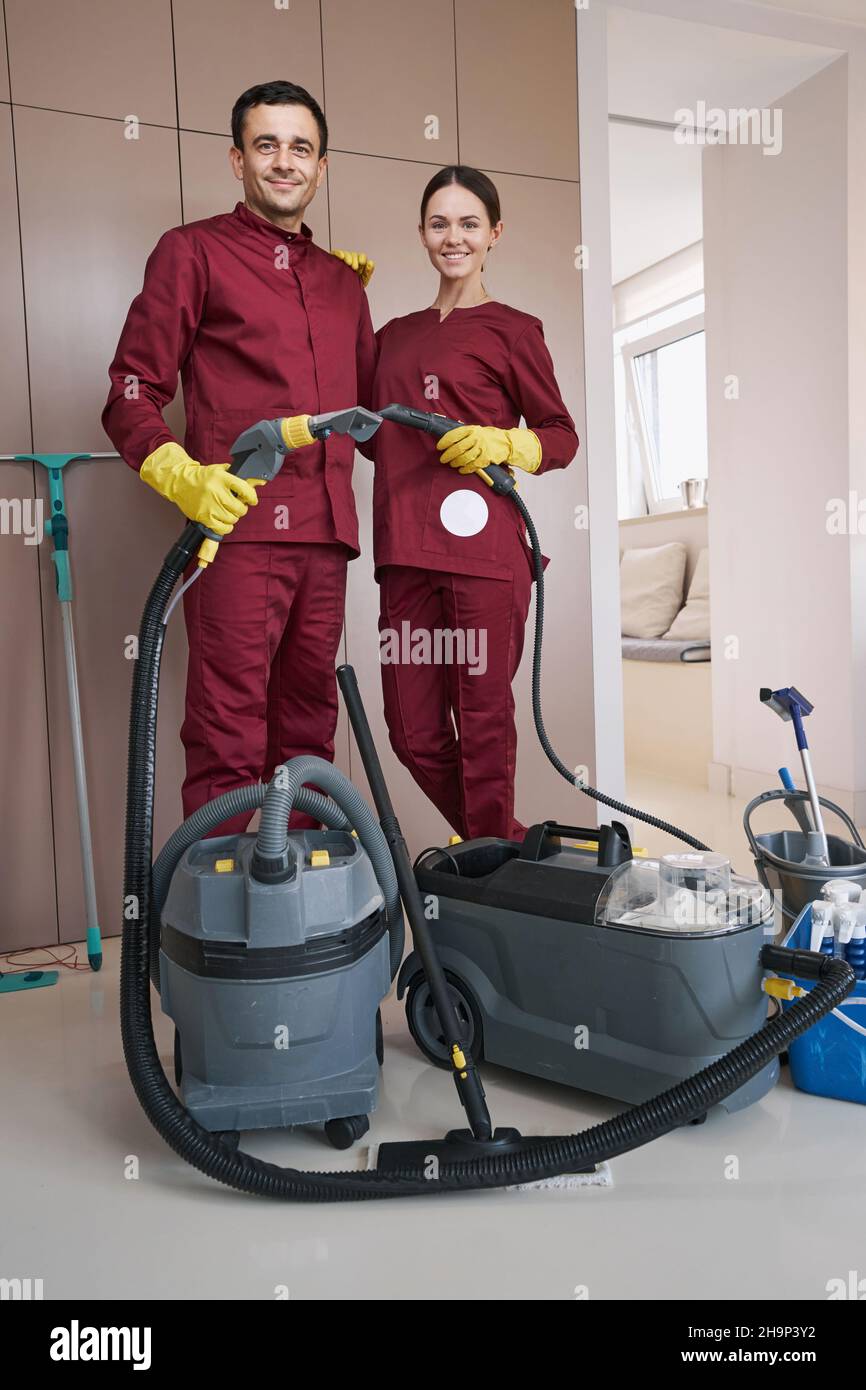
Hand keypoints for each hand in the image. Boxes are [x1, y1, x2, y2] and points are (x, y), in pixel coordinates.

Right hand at [140, 443, 263, 534]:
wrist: (180, 481)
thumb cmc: (203, 477)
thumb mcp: (221, 471)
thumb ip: (240, 477)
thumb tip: (261, 482)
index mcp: (222, 477)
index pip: (244, 489)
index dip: (251, 497)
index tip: (252, 500)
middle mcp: (216, 491)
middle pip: (240, 508)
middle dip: (241, 509)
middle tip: (236, 506)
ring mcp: (209, 505)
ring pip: (233, 519)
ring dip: (232, 517)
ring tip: (226, 511)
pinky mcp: (204, 517)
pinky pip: (223, 528)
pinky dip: (226, 526)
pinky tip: (222, 520)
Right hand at [331, 248, 374, 286]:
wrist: (343, 293)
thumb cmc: (353, 287)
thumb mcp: (363, 280)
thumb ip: (368, 272)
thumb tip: (370, 262)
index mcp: (360, 265)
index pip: (362, 257)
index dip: (363, 259)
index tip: (362, 263)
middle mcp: (352, 261)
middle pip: (355, 255)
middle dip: (355, 260)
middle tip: (355, 267)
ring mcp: (344, 260)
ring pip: (347, 254)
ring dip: (349, 257)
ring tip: (349, 264)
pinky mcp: (335, 259)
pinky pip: (337, 253)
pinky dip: (339, 253)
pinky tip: (341, 257)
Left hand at [436, 425, 541, 481]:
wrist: (507, 443)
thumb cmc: (489, 437)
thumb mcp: (477, 431)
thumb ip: (464, 434)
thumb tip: (449, 440)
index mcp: (471, 429)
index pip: (453, 435)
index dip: (444, 442)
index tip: (439, 447)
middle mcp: (476, 437)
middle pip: (457, 448)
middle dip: (448, 455)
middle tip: (443, 459)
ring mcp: (482, 448)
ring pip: (464, 458)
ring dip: (455, 463)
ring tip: (453, 464)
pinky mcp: (486, 458)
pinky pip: (472, 465)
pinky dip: (465, 469)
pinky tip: (462, 470)